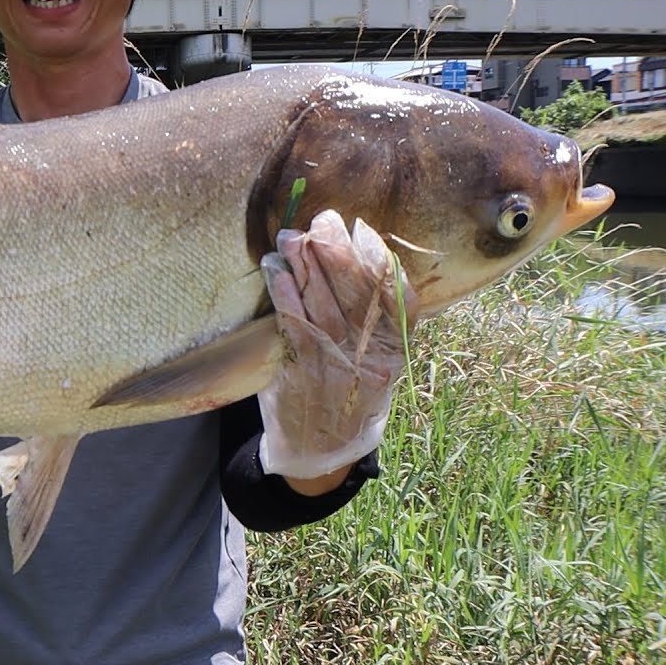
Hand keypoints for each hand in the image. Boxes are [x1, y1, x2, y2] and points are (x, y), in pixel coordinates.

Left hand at [257, 209, 417, 480]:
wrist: (320, 452)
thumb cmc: (349, 399)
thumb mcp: (380, 366)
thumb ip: (379, 324)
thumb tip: (364, 262)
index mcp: (395, 353)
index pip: (398, 298)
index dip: (381, 260)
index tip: (363, 229)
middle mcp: (371, 358)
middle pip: (358, 294)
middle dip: (338, 251)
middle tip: (323, 220)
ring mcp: (336, 366)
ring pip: (324, 303)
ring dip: (305, 264)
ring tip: (292, 236)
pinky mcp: (301, 372)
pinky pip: (293, 323)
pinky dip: (284, 293)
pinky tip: (275, 269)